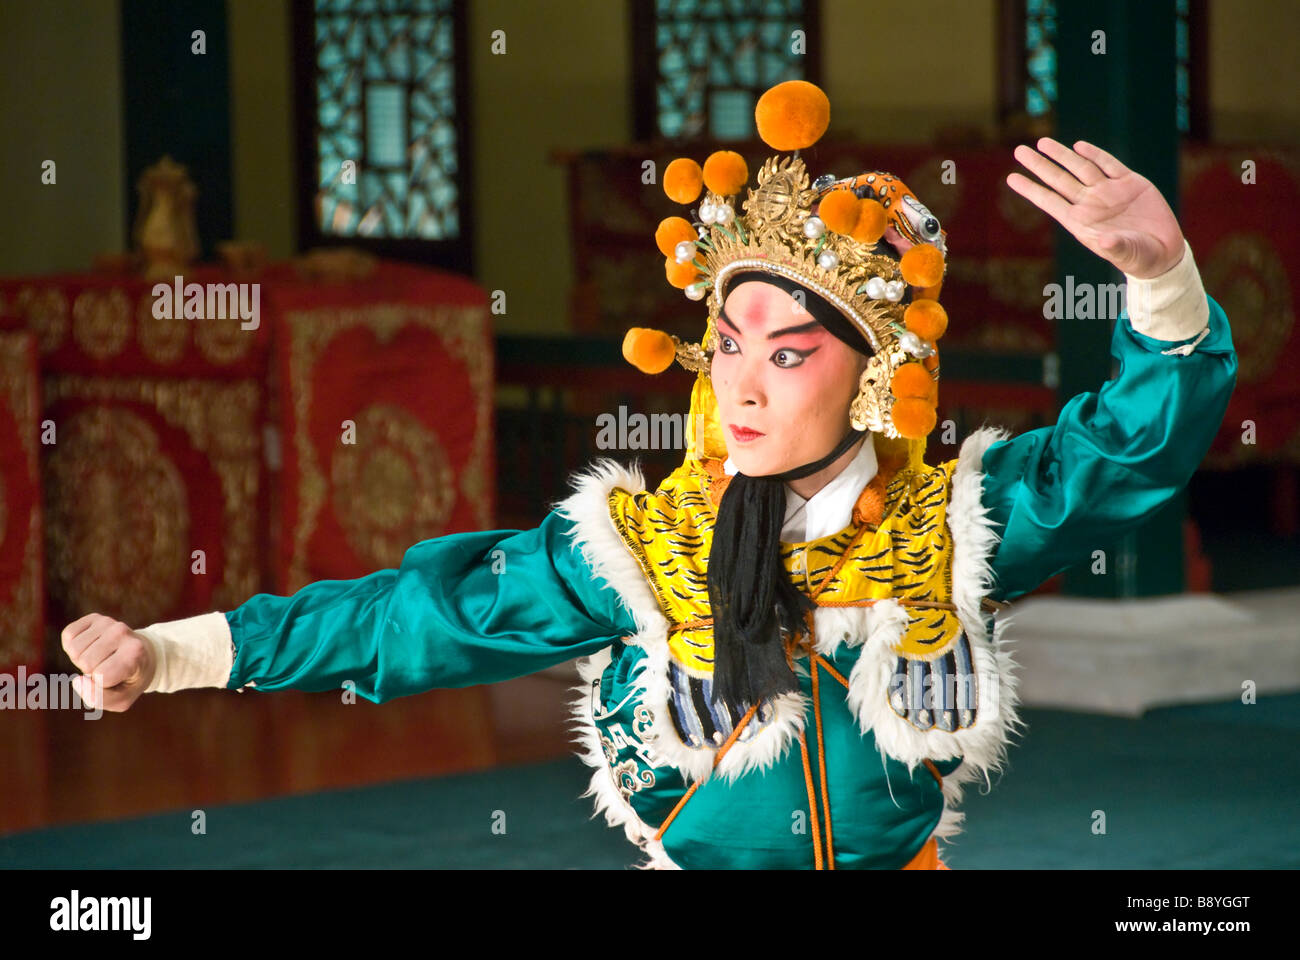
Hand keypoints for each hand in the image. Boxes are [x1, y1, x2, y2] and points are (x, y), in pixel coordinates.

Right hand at [61, 614, 155, 711]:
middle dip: (90, 671)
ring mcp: (108, 622)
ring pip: (74, 649)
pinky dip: (73, 645)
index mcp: (135, 653)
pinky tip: (91, 647)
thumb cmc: (128, 679)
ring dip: (81, 659)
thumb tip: (77, 680)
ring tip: (100, 657)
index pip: (101, 675)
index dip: (101, 683)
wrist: (140, 654)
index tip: (115, 678)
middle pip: (85, 661)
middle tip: (106, 667)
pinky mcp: (94, 617)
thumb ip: (99, 698)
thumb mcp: (121, 699)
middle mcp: (123, 632)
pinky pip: (68, 635)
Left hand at [1007, 138, 1185, 278]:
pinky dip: (1094, 154)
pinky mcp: (1130, 183)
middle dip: (1040, 165)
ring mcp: (1109, 192)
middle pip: (1059, 180)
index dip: (1031, 189)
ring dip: (1062, 154)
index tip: (1011, 178)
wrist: (1164, 252)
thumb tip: (1103, 241)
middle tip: (1019, 150)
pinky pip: (1109, 164)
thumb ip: (1114, 246)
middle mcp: (1091, 204)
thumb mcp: (1125, 253)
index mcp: (1081, 222)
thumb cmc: (1139, 258)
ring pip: (1081, 168)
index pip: (1050, 202)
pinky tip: (1079, 146)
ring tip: (1042, 142)